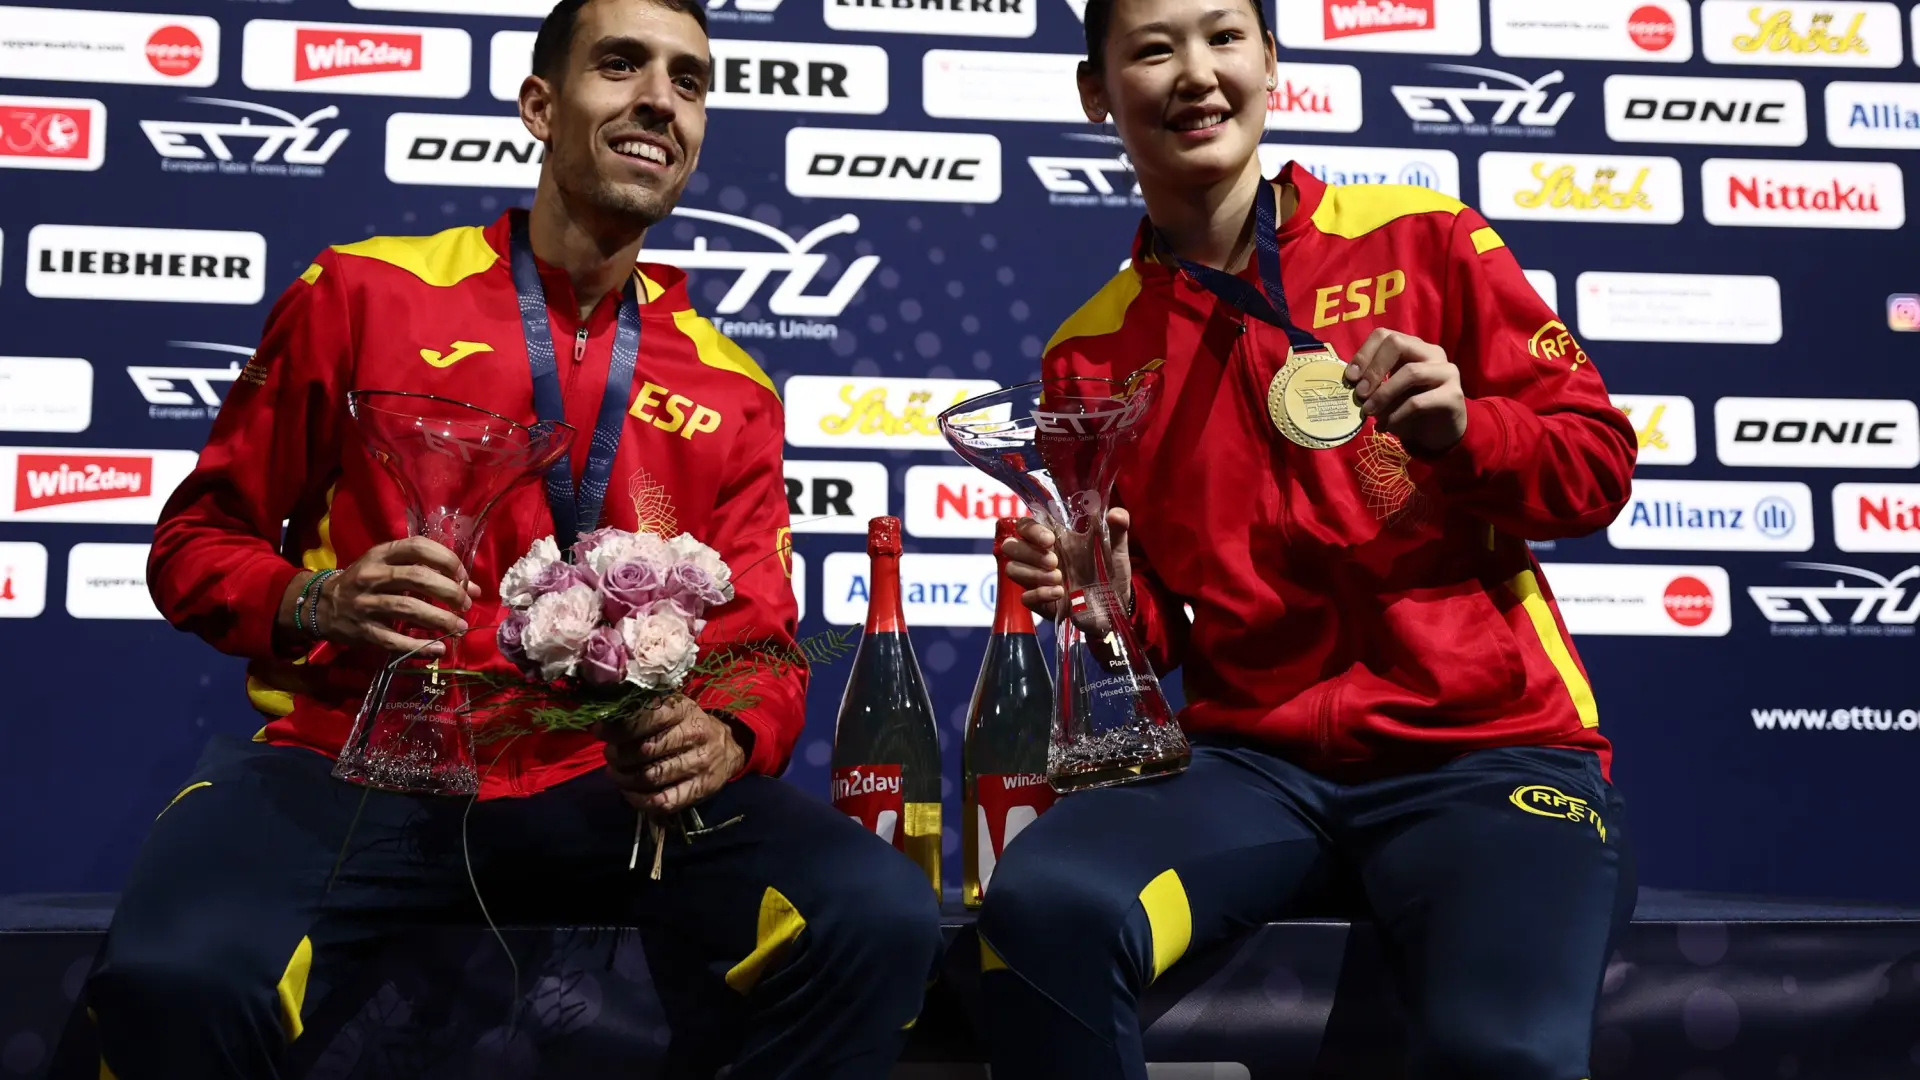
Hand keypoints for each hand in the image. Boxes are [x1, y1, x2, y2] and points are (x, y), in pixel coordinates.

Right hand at [314, 537, 480, 656]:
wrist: (321, 604)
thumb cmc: (365, 581)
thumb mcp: (387, 565)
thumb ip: (424, 570)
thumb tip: (470, 587)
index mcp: (381, 554)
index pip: (418, 547)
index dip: (446, 559)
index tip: (463, 576)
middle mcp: (372, 575)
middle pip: (417, 578)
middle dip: (448, 591)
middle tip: (465, 604)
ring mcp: (366, 603)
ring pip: (408, 608)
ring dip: (439, 620)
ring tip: (459, 627)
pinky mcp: (363, 630)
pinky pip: (393, 640)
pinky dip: (419, 647)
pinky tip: (439, 649)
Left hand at [601, 696, 745, 814]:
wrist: (729, 747)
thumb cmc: (688, 725)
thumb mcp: (672, 707)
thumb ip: (644, 708)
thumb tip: (606, 715)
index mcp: (684, 711)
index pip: (647, 718)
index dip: (618, 727)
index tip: (599, 731)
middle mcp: (694, 736)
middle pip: (646, 750)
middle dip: (619, 755)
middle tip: (609, 754)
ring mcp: (698, 765)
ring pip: (651, 777)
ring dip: (624, 778)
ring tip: (615, 773)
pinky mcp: (699, 790)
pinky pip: (663, 801)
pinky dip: (639, 800)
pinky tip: (629, 792)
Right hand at [1001, 509, 1132, 626]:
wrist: (1115, 605)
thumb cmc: (1110, 572)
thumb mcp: (1117, 550)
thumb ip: (1118, 529)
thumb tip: (1117, 514)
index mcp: (1053, 538)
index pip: (1025, 525)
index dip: (1030, 530)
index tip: (1049, 539)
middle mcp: (1039, 556)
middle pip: (1010, 546)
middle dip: (1029, 552)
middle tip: (1054, 561)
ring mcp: (1036, 579)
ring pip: (1012, 569)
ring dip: (1033, 573)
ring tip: (1059, 579)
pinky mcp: (1039, 601)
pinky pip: (1025, 597)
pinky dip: (1040, 594)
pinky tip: (1060, 594)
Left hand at [1346, 329, 1468, 455]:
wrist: (1439, 433)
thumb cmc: (1409, 409)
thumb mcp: (1387, 392)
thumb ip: (1372, 383)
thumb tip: (1351, 384)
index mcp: (1413, 347)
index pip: (1384, 335)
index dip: (1364, 354)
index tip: (1350, 377)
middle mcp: (1432, 353)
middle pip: (1397, 343)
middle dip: (1374, 369)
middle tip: (1360, 394)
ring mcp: (1446, 371)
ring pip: (1410, 372)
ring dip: (1383, 394)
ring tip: (1369, 412)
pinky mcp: (1453, 395)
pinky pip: (1419, 401)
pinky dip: (1397, 414)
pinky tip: (1386, 426)